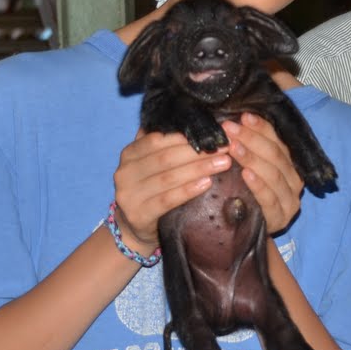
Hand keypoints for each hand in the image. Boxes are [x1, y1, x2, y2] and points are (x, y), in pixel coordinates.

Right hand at [112, 129, 234, 253]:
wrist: (134, 227)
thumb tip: (197, 121)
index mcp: (129, 154)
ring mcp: (129, 195)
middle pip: (165, 158)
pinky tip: (207, 183)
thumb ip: (164, 145)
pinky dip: (188, 190)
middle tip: (226, 148)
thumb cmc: (151, 189)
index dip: (186, 136)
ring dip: (199, 169)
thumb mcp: (151, 164)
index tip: (215, 133)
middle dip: (198, 152)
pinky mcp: (138, 215)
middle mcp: (124, 172)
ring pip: (168, 178)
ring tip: (224, 163)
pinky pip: (166, 200)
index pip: (157, 140)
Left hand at [222, 114, 303, 234]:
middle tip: (230, 129)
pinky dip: (258, 185)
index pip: (279, 141)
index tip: (243, 116)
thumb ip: (250, 148)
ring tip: (233, 147)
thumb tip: (236, 120)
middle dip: (252, 139)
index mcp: (291, 164)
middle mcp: (295, 181)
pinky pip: (269, 199)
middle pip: (276, 155)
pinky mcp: (280, 219)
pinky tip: (245, 174)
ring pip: (274, 174)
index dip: (262, 128)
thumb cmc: (245, 195)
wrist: (244, 233)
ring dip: (252, 158)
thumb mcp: (249, 168)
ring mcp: (290, 201)